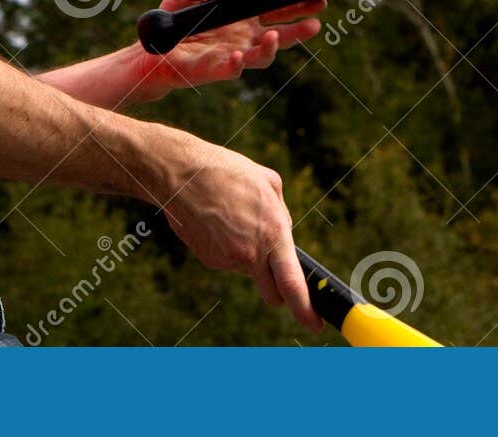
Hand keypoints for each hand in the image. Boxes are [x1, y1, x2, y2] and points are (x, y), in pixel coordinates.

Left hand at [131, 0, 323, 101]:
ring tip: (275, 37)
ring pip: (260, 56)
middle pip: (280, 35)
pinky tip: (238, 56)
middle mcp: (244, 37)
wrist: (153, 50)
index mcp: (244, 17)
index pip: (277, 10)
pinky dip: (236, 64)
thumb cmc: (176, 20)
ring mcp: (232, 55)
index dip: (297, 4)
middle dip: (298, 29)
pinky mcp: (212, 70)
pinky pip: (229, 70)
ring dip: (271, 48)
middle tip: (315, 20)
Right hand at [162, 138, 322, 331]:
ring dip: (248, 254)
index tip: (316, 325)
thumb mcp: (268, 183)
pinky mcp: (209, 260)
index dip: (306, 311)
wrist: (182, 174)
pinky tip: (219, 223)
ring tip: (235, 219)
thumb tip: (285, 232)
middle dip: (279, 291)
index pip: (292, 285)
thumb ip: (282, 214)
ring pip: (248, 270)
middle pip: (272, 294)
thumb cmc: (227, 172)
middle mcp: (251, 253)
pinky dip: (228, 248)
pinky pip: (228, 261)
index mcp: (273, 233)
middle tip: (277, 274)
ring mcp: (227, 260)